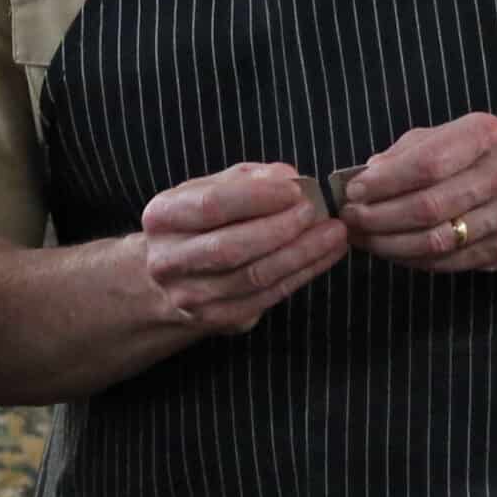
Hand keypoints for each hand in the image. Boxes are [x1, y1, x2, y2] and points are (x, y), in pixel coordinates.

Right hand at [142, 162, 350, 335]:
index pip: (211, 205)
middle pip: (232, 247)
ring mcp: (191, 296)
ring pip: (254, 276)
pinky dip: (302, 274)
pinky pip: (267, 297)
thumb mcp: (209, 189)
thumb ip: (246, 180)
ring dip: (301, 254)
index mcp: (162, 218)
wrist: (169, 277)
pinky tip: (324, 256)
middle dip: (281, 228)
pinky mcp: (217, 318)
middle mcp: (168, 261)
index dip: (257, 197)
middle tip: (316, 212)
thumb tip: (287, 177)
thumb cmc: (198, 223)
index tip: (295, 189)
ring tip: (334, 233)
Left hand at [342, 114, 496, 270]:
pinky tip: (392, 251)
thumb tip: (367, 175)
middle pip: (428, 207)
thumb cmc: (485, 156)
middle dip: (379, 217)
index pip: (427, 164)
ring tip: (363, 238)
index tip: (354, 190)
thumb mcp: (452, 136)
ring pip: (436, 241)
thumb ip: (409, 151)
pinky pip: (448, 262)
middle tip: (351, 220)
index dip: (385, 182)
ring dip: (389, 244)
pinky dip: (412, 259)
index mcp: (487, 136)